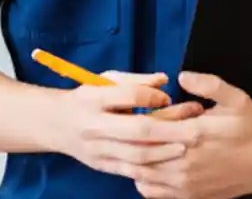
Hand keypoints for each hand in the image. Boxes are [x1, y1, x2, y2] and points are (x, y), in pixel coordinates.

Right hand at [46, 71, 206, 181]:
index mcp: (94, 98)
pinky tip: (169, 163)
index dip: (153, 96)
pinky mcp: (102, 165)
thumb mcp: (103, 80)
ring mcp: (98, 149)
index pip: (130, 96)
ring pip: (138, 154)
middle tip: (195, 128)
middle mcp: (95, 125)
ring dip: (167, 151)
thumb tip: (164, 80)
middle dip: (171, 129)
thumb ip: (134, 80)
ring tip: (187, 146)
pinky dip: (153, 168)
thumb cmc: (85, 98)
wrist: (55, 124)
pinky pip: (132, 171)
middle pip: (139, 129)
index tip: (167, 97)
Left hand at [132, 72, 251, 198]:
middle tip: (122, 129)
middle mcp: (185, 161)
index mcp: (193, 134)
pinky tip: (146, 166)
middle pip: (139, 153)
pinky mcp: (189, 196)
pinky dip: (142, 180)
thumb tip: (181, 76)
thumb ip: (208, 84)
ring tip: (130, 147)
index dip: (133, 120)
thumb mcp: (235, 98)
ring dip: (131, 160)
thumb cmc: (250, 128)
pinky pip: (151, 192)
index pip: (148, 128)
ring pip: (141, 174)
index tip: (129, 112)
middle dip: (127, 141)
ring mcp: (185, 182)